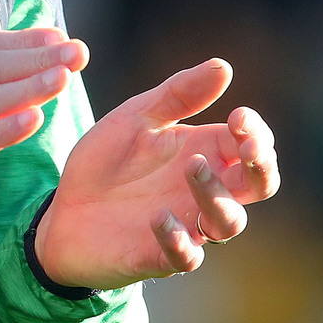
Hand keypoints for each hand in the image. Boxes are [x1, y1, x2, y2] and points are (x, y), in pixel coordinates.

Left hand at [31, 57, 278, 290]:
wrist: (61, 209)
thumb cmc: (107, 162)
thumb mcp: (137, 118)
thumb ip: (178, 94)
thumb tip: (224, 66)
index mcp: (204, 153)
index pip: (253, 145)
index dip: (256, 132)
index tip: (238, 117)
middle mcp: (204, 192)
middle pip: (259, 185)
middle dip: (262, 165)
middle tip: (247, 146)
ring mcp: (187, 226)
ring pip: (229, 221)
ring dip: (217, 194)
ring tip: (191, 165)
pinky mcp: (159, 257)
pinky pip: (185, 256)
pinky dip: (178, 239)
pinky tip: (158, 217)